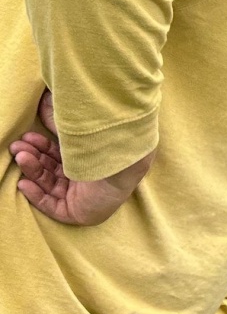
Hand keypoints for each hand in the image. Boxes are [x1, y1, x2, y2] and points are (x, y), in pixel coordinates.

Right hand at [9, 90, 154, 225]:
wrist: (121, 160)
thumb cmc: (104, 142)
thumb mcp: (76, 130)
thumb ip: (60, 121)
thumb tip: (45, 100)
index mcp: (89, 160)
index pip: (59, 157)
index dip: (41, 147)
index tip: (26, 137)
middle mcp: (88, 179)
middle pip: (51, 170)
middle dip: (32, 158)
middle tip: (18, 146)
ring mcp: (85, 197)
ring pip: (49, 185)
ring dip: (32, 171)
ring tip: (21, 156)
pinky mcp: (81, 213)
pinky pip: (52, 207)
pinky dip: (36, 195)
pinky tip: (24, 183)